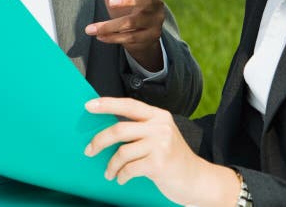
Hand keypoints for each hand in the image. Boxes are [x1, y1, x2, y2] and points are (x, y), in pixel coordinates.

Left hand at [84, 97, 239, 206]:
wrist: (197, 179)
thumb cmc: (172, 158)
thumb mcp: (160, 136)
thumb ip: (140, 129)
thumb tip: (107, 131)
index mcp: (158, 116)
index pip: (128, 105)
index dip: (107, 104)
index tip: (88, 106)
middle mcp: (160, 126)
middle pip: (119, 129)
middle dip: (99, 141)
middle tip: (89, 151)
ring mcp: (161, 145)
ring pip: (122, 152)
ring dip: (111, 165)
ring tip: (110, 173)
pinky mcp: (159, 163)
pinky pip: (129, 169)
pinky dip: (122, 175)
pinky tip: (122, 179)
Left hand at [87, 0, 164, 69]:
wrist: (143, 32)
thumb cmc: (128, 7)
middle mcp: (155, 5)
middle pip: (145, 2)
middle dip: (128, 1)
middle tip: (110, 1)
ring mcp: (155, 22)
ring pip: (131, 23)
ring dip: (109, 26)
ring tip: (90, 29)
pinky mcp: (151, 36)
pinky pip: (130, 37)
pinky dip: (113, 37)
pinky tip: (99, 36)